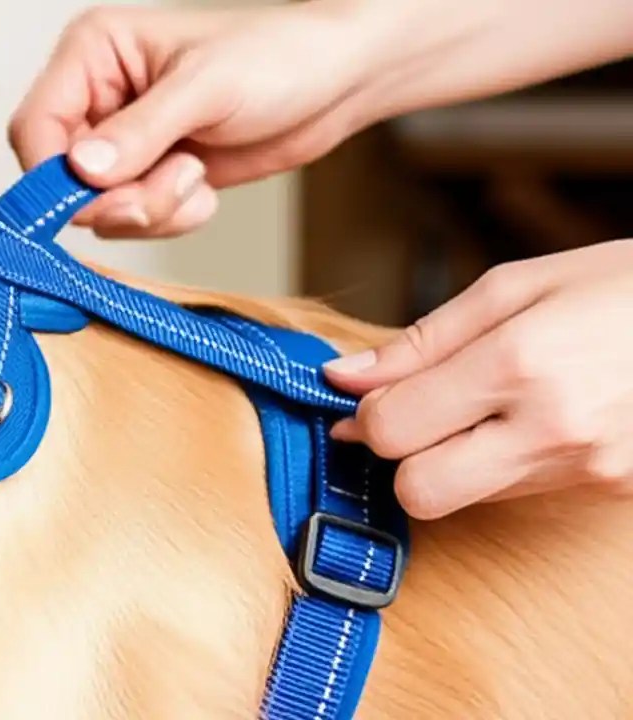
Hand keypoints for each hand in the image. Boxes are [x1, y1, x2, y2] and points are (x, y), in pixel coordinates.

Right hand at [7, 1, 375, 237]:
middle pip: (60, 177)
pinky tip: (203, 184)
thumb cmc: (279, 58)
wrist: (335, 84)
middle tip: (171, 183)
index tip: (92, 199)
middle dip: (117, 197)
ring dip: (151, 208)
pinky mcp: (147, 173)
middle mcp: (97, 96)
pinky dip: (171, 216)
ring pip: (97, 207)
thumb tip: (80, 170)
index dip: (53, 174)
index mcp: (93, 52)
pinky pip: (131, 220)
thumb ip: (139, 133)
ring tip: (195, 173)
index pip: (35, 126)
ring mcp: (121, 140)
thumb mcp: (206, 90)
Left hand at [324, 240, 632, 519]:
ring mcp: (585, 468)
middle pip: (418, 491)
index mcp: (520, 362)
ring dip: (448, 461)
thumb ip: (422, 341)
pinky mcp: (607, 492)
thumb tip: (343, 378)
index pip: (392, 428)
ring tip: (483, 406)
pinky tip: (525, 421)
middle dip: (400, 458)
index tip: (372, 394)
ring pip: (464, 499)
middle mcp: (552, 428)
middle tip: (413, 417)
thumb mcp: (517, 287)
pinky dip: (498, 466)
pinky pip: (514, 494)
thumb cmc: (623, 287)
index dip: (367, 413)